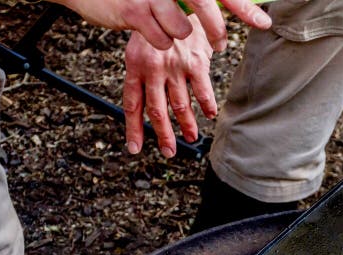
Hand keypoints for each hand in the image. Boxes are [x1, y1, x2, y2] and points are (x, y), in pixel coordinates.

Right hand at [51, 0, 270, 51]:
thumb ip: (200, 0)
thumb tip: (241, 8)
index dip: (242, 7)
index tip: (262, 22)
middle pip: (205, 4)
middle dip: (216, 29)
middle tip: (220, 44)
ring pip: (182, 29)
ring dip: (177, 34)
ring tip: (165, 26)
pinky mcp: (134, 12)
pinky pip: (161, 39)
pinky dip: (159, 40)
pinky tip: (147, 28)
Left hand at [123, 17, 216, 157]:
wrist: (180, 4)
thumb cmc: (161, 27)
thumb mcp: (143, 47)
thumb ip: (144, 73)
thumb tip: (145, 103)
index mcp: (135, 65)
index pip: (132, 103)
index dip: (134, 129)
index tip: (135, 148)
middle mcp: (153, 68)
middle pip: (156, 110)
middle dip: (163, 135)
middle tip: (169, 151)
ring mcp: (174, 66)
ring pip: (179, 104)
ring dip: (187, 124)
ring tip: (191, 137)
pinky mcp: (194, 62)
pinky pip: (202, 91)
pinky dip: (206, 105)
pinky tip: (210, 115)